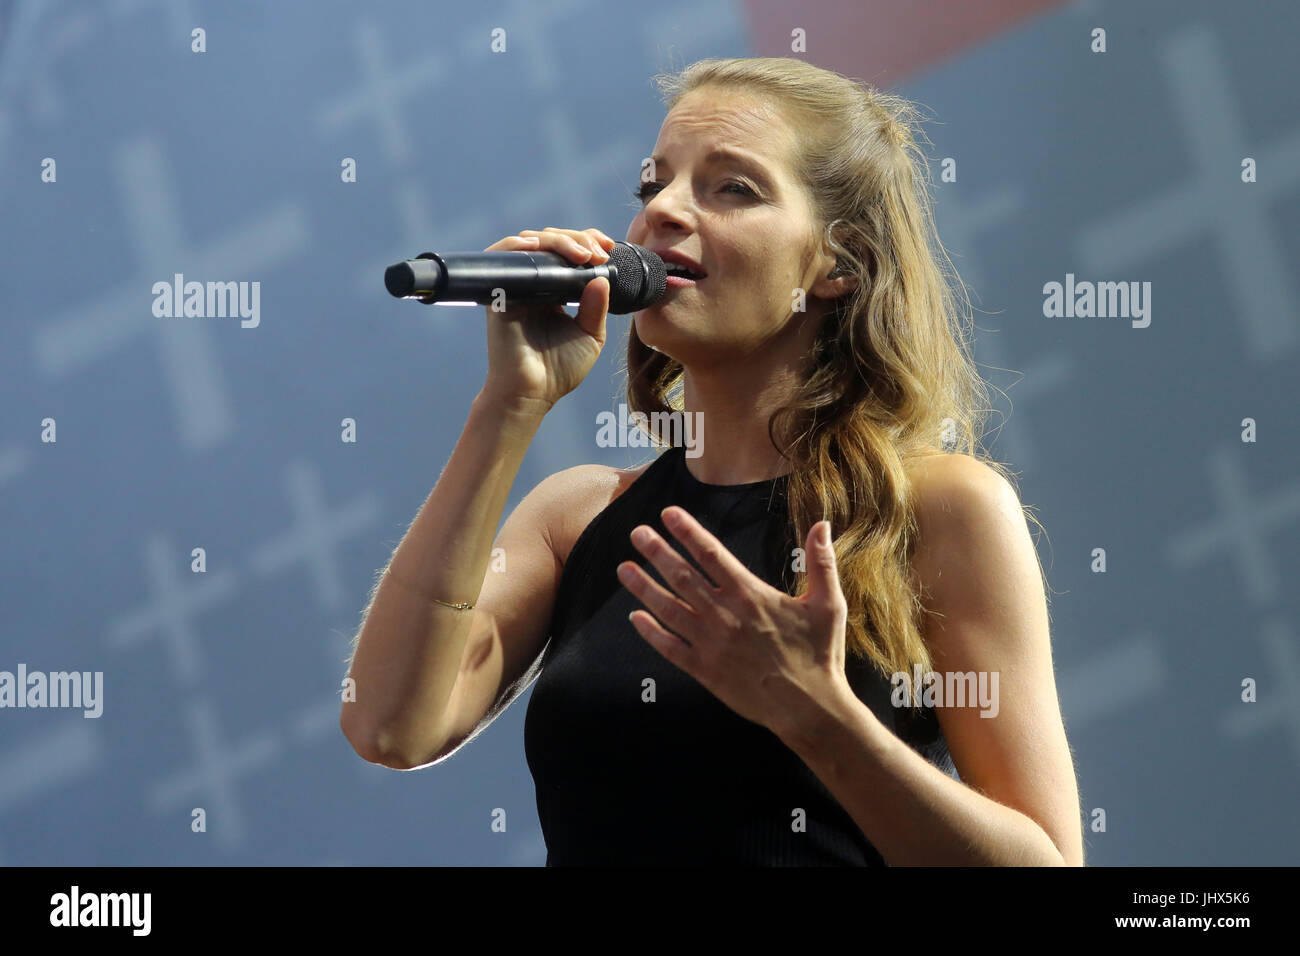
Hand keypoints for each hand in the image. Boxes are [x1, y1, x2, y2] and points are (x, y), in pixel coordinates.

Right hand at [479, 226, 614, 409]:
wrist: (532, 394)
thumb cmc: (560, 370)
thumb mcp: (590, 335)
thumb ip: (596, 307)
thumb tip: (602, 276)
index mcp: (555, 291)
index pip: (568, 253)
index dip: (586, 241)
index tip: (607, 249)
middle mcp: (534, 284)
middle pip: (551, 242)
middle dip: (577, 239)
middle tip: (597, 252)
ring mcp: (515, 286)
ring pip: (530, 243)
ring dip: (557, 240)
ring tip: (581, 253)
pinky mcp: (498, 292)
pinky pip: (502, 257)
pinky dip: (517, 245)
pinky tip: (537, 246)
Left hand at [617, 505, 854, 734]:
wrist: (808, 708)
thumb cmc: (819, 655)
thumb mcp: (829, 604)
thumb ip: (821, 562)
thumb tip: (822, 524)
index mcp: (751, 595)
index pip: (712, 554)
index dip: (688, 532)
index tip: (668, 514)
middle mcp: (725, 615)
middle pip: (683, 576)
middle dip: (657, 552)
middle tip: (636, 533)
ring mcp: (711, 644)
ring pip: (669, 609)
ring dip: (644, 588)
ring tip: (624, 569)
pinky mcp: (705, 671)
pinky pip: (670, 649)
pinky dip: (651, 633)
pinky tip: (634, 618)